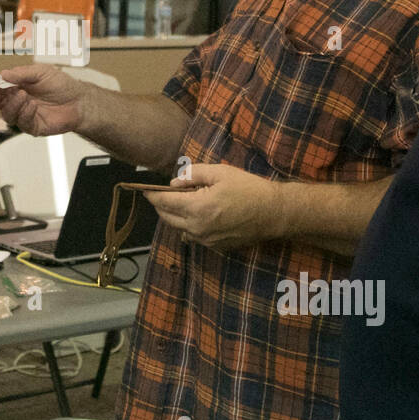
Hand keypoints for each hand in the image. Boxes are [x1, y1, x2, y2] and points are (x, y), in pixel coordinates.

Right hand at [0, 64, 85, 135]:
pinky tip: (33, 106)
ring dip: (13, 105)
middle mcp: (16, 101)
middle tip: (3, 90)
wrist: (78, 101)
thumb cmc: (61, 85)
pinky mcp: (33, 127)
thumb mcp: (41, 72)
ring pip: (7, 115)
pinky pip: (23, 123)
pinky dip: (26, 113)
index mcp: (15, 87)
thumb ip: (22, 73)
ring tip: (23, 95)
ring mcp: (23, 115)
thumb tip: (3, 74)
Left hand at [143, 163, 283, 249]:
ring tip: (184, 202)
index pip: (163, 203)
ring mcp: (206, 240)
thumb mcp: (220, 173)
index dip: (152, 195)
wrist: (274, 213)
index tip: (144, 189)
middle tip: (163, 194)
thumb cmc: (248, 189)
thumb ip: (193, 175)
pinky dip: (189, 225)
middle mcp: (197, 228)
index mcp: (197, 208)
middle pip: (167, 218)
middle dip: (161, 205)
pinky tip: (199, 214)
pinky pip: (194, 236)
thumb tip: (174, 183)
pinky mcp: (216, 247)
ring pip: (179, 228)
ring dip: (175, 216)